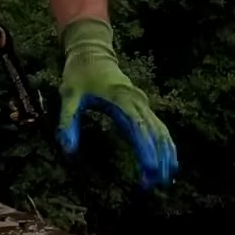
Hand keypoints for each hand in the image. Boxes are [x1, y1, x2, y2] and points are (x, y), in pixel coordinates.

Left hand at [56, 17, 177, 188]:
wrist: (92, 50)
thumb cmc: (79, 72)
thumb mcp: (69, 94)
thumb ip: (68, 121)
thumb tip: (67, 149)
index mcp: (120, 97)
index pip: (137, 126)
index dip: (145, 149)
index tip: (149, 169)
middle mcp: (136, 100)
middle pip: (154, 131)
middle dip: (158, 158)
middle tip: (157, 183)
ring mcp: (141, 102)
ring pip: (160, 130)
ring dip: (164, 154)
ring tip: (164, 180)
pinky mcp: (141, 106)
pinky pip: (157, 127)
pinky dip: (164, 145)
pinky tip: (167, 162)